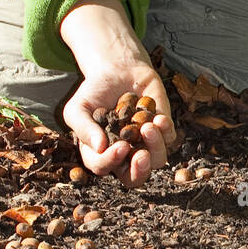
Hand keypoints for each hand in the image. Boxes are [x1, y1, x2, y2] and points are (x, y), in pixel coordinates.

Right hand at [62, 60, 176, 187]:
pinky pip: (169, 139)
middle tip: (141, 155)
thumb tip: (99, 147)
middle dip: (139, 171)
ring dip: (155, 146)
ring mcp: (145, 144)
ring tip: (150, 125)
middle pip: (134, 178)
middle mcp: (125, 154)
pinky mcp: (162, 130)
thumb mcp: (78, 108)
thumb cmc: (94, 92)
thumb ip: (83, 128)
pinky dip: (166, 130)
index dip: (110, 161)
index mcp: (101, 153)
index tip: (119, 145)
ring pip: (157, 160)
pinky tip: (158, 118)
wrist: (118, 70)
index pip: (103, 168)